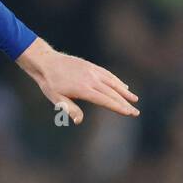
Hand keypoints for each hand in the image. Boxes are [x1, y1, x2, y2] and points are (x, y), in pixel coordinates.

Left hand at [17, 37, 138, 123]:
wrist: (47, 62)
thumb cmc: (50, 83)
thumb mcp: (56, 98)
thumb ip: (69, 109)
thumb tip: (79, 121)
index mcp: (83, 89)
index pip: (105, 100)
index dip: (118, 107)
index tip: (129, 113)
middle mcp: (91, 79)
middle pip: (112, 93)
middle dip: (125, 103)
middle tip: (136, 112)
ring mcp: (92, 71)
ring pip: (113, 82)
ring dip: (124, 91)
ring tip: (134, 99)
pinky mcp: (91, 66)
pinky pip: (108, 75)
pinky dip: (117, 81)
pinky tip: (123, 86)